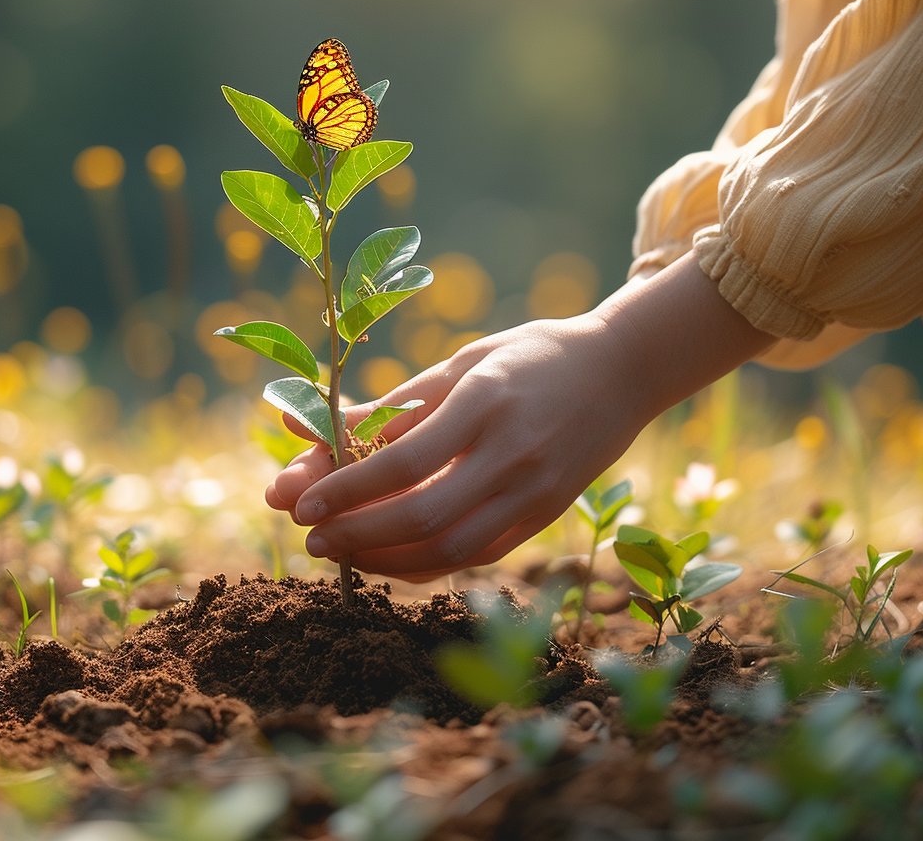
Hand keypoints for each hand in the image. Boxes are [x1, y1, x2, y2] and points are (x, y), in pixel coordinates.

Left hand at [266, 254, 775, 581]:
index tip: (300, 500)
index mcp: (487, 402)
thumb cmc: (529, 357)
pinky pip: (476, 555)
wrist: (624, 371)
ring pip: (450, 548)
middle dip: (356, 534)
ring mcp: (536, 492)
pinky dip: (424, 564)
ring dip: (384, 559)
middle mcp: (515, 453)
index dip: (347, 488)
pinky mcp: (545, 516)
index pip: (406, 461)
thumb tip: (298, 423)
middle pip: (424, 516)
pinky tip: (385, 557)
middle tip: (309, 536)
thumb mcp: (460, 363)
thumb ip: (386, 403)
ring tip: (338, 550)